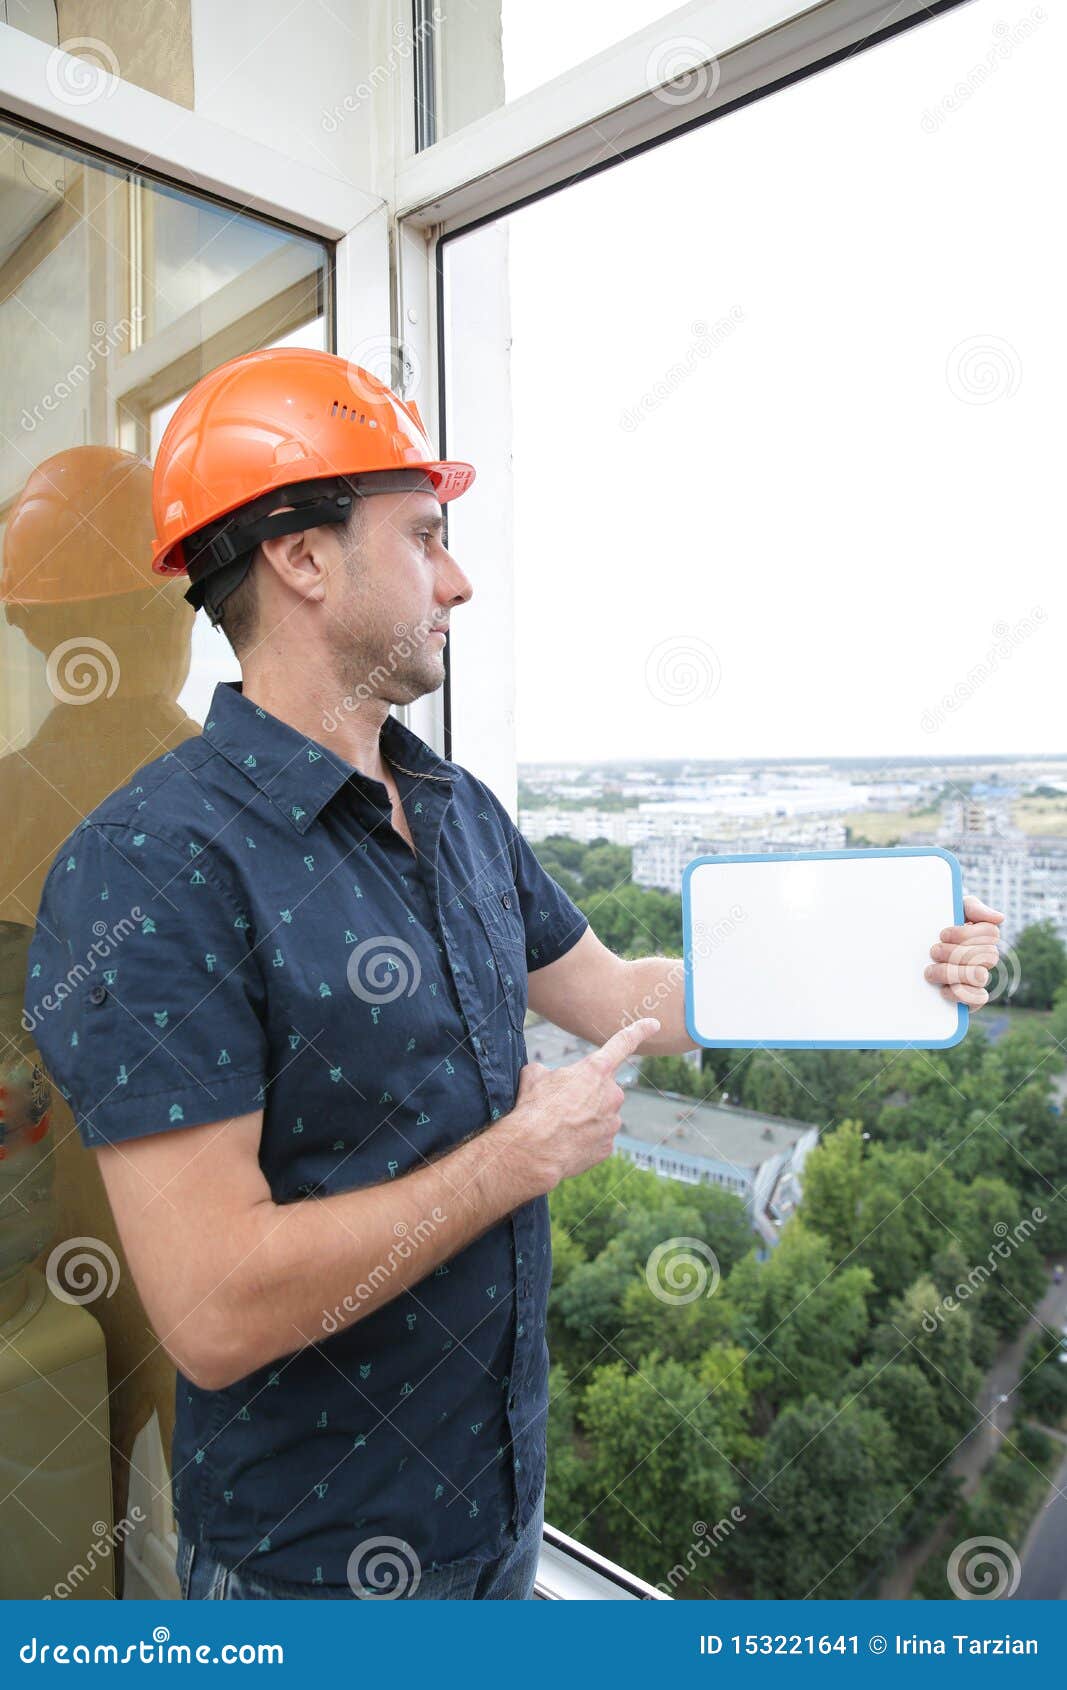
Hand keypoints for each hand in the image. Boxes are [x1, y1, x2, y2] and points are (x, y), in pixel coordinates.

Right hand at [509, 1016, 660, 1192]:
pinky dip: (584, 1138)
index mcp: (595, 1070)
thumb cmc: (533, 1109)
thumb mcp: (534, 1076)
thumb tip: (547, 1076)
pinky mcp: (608, 1146)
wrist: (533, 1152)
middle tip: (560, 1105)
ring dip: (585, 1117)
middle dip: (585, 1093)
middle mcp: (611, 1094)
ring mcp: (613, 1122)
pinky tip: (566, 1142)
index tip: (654, 1024)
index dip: (639, 1031)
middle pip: (602, 1088)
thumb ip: (549, 1070)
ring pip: (601, 1114)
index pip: (622, 1043)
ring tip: (560, 1126)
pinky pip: (598, 1136)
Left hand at [925, 894, 1004, 1008]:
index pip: (991, 933)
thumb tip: (1000, 918)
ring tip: (930, 971)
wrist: (911, 951)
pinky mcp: (971, 998)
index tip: (942, 933)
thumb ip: (972, 907)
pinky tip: (942, 989)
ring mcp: (979, 979)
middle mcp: (985, 958)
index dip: (966, 934)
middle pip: (987, 955)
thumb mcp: (950, 911)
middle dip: (955, 952)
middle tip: (933, 951)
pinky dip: (959, 993)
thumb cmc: (934, 928)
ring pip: (980, 976)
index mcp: (983, 936)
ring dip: (951, 972)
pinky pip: (979, 999)